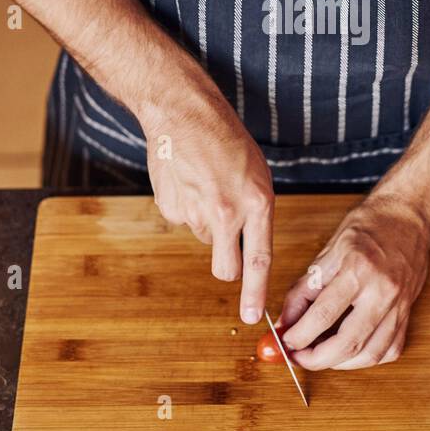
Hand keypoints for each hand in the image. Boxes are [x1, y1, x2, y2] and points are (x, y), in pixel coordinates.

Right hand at [140, 75, 273, 323]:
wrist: (184, 114)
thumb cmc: (226, 140)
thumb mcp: (256, 176)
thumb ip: (255, 214)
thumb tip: (246, 246)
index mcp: (257, 203)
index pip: (258, 260)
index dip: (255, 293)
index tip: (252, 317)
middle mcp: (227, 213)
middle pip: (225, 268)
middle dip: (227, 267)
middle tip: (226, 238)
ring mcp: (195, 213)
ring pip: (204, 238)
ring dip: (207, 222)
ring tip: (207, 185)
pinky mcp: (171, 209)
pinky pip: (184, 221)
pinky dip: (187, 207)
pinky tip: (188, 181)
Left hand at [279, 193, 429, 369]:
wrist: (408, 216)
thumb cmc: (369, 226)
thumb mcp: (328, 251)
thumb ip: (304, 290)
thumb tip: (285, 321)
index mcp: (358, 270)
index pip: (323, 315)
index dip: (299, 336)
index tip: (285, 343)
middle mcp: (382, 291)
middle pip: (348, 343)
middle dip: (317, 360)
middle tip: (298, 358)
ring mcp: (399, 305)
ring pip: (370, 354)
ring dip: (341, 364)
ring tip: (321, 357)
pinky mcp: (408, 313)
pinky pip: (390, 349)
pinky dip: (367, 358)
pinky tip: (351, 352)